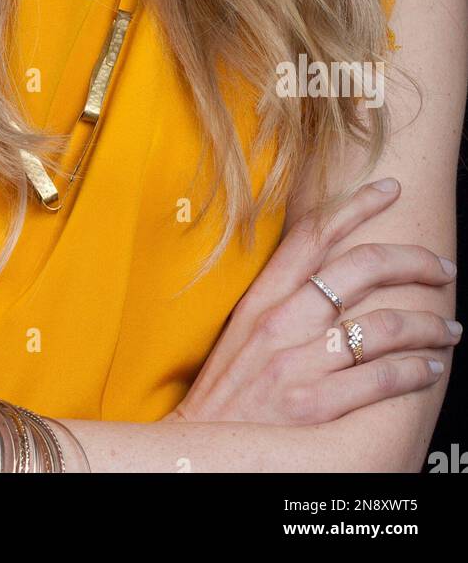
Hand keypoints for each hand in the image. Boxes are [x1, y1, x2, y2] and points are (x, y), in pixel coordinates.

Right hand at [165, 179, 459, 426]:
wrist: (200, 454)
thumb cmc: (227, 394)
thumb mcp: (244, 332)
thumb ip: (281, 299)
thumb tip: (329, 267)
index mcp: (261, 299)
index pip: (312, 234)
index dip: (355, 205)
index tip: (389, 189)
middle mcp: (280, 323)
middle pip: (359, 268)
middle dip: (412, 261)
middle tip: (442, 267)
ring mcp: (296, 363)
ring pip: (380, 324)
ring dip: (426, 324)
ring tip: (449, 328)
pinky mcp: (313, 407)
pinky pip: (379, 378)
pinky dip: (414, 369)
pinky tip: (430, 367)